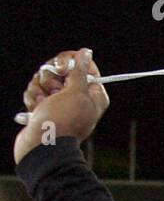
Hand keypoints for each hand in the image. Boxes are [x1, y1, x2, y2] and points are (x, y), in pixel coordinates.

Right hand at [15, 48, 109, 165]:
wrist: (40, 147)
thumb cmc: (61, 121)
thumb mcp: (75, 93)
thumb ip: (79, 71)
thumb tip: (86, 53)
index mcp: (93, 93)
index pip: (84, 65)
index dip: (69, 62)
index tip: (61, 67)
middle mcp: (78, 97)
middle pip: (61, 70)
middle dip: (50, 78)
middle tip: (52, 91)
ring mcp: (60, 102)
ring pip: (45, 80)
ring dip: (39, 90)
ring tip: (42, 104)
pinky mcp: (45, 108)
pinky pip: (36, 92)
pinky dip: (33, 100)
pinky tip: (35, 111)